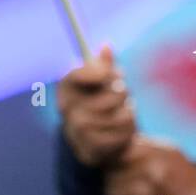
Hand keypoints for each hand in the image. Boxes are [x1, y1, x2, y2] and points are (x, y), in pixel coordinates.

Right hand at [56, 44, 136, 166]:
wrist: (99, 144)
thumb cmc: (102, 106)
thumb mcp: (104, 84)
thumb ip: (105, 66)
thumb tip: (106, 45)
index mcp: (66, 89)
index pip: (79, 74)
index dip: (102, 72)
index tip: (118, 73)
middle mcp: (67, 110)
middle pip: (112, 94)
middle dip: (123, 93)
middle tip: (123, 95)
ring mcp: (77, 132)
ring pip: (121, 115)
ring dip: (129, 113)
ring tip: (122, 115)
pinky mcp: (91, 149)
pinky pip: (123, 133)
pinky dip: (129, 131)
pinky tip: (122, 132)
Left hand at [102, 135, 195, 194]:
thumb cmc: (186, 181)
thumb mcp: (170, 154)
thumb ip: (143, 147)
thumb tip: (113, 146)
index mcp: (156, 150)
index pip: (118, 150)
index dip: (115, 159)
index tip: (120, 165)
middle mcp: (150, 168)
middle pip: (110, 171)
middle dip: (114, 177)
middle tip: (126, 184)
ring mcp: (145, 192)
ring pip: (111, 190)